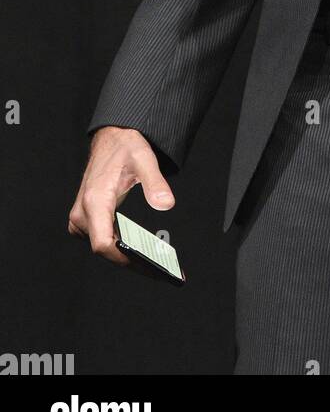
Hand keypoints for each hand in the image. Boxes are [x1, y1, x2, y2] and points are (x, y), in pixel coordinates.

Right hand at [68, 126, 174, 267]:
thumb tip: (166, 205)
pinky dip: (120, 249)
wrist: (111, 138)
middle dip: (132, 263)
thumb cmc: (125, 147)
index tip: (146, 266)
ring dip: (127, 258)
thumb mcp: (144, 159)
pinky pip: (102, 240)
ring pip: (103, 248)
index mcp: (95, 200)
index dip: (122, 258)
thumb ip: (155, 183)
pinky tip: (142, 254)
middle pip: (105, 250)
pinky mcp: (86, 220)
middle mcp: (83, 213)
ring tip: (158, 269)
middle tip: (164, 273)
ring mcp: (82, 218)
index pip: (102, 242)